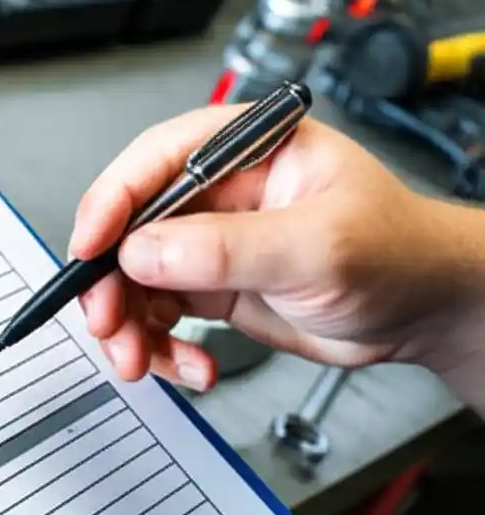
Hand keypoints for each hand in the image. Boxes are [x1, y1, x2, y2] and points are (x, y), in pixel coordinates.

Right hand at [70, 104, 484, 392]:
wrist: (424, 311)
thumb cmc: (397, 252)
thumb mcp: (315, 248)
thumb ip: (226, 248)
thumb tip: (142, 251)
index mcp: (241, 149)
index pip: (153, 163)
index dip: (110, 204)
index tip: (89, 250)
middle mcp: (216, 191)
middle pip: (128, 228)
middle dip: (111, 284)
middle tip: (110, 325)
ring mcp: (208, 241)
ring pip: (132, 280)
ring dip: (129, 326)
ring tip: (144, 360)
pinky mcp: (208, 285)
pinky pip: (156, 315)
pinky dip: (161, 347)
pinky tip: (192, 365)